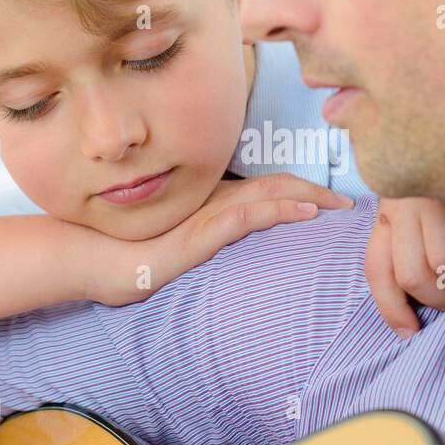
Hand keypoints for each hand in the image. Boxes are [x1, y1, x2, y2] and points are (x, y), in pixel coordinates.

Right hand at [89, 172, 354, 305]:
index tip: (335, 202)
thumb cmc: (133, 256)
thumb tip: (231, 250)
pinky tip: (306, 213)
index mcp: (213, 201)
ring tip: (340, 204)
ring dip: (309, 197)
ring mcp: (206, 213)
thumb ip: (207, 241)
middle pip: (276, 185)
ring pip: (268, 194)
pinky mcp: (198, 232)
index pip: (267, 188)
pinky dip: (280, 211)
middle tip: (352, 203)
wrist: (92, 259)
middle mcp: (214, 200)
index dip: (303, 190)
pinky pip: (247, 216)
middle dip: (318, 191)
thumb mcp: (180, 247)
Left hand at [365, 197, 444, 337]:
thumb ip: (408, 245)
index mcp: (387, 209)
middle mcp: (404, 202)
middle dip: (438, 300)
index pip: (377, 268)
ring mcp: (435, 195)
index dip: (391, 309)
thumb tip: (412, 306)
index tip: (409, 332)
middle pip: (412, 275)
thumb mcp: (414, 208)